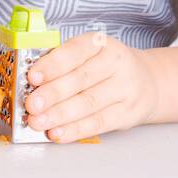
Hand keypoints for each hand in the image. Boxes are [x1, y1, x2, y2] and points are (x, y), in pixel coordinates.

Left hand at [22, 30, 158, 142]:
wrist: (147, 82)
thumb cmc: (105, 68)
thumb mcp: (89, 54)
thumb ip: (62, 64)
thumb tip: (31, 84)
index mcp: (101, 43)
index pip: (75, 51)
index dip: (53, 64)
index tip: (32, 76)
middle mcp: (117, 63)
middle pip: (81, 80)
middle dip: (52, 94)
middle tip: (30, 105)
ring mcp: (126, 88)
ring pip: (88, 103)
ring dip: (59, 115)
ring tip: (37, 122)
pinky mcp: (128, 113)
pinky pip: (98, 123)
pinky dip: (75, 130)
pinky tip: (57, 133)